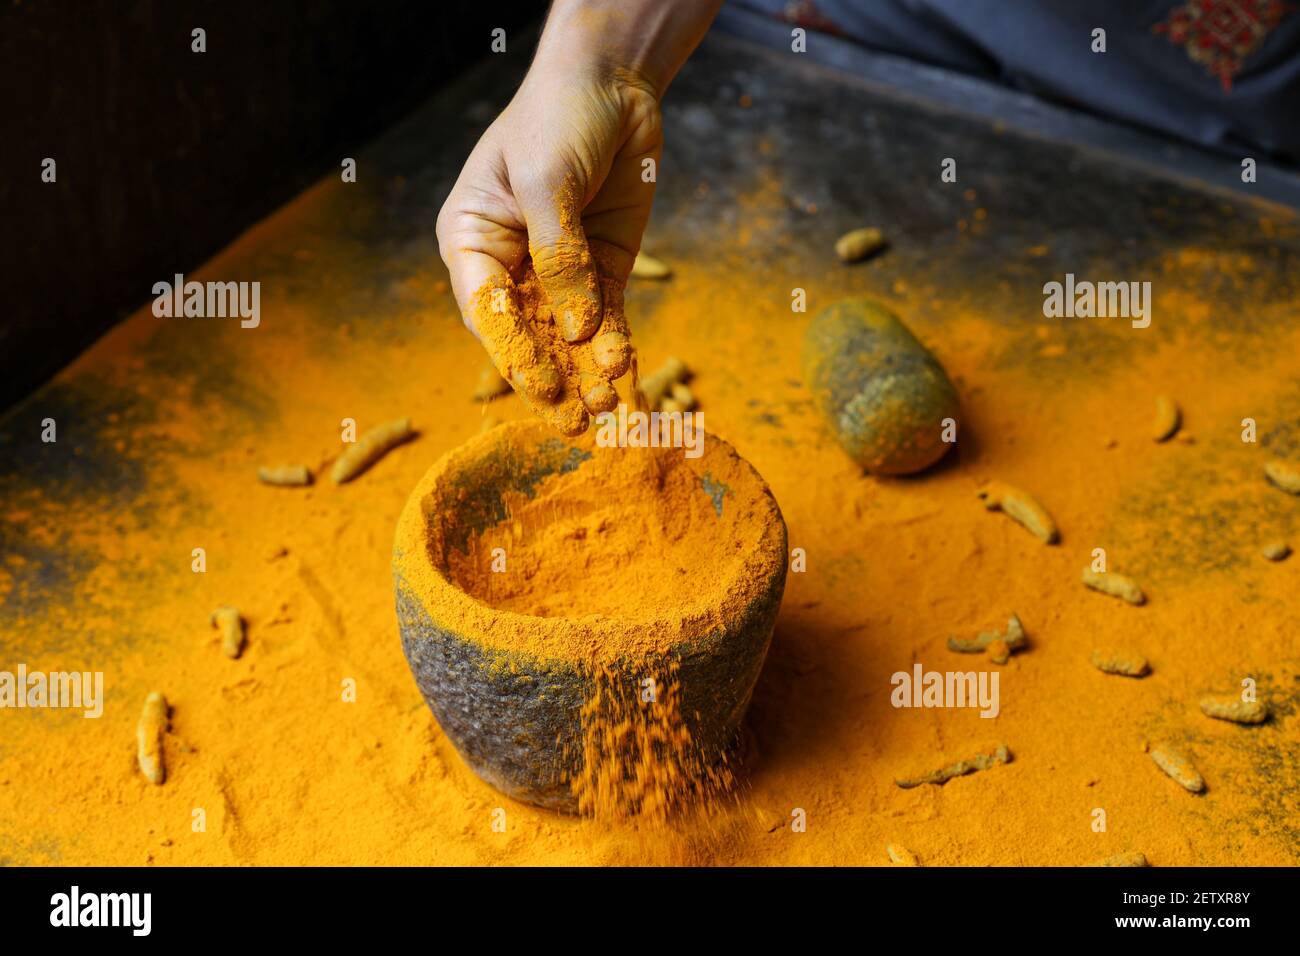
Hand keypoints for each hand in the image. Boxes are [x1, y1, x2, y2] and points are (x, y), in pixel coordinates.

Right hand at [436, 0, 719, 435]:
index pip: (488, 310)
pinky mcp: (603, 269)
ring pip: (569, 336)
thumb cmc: (557, 119)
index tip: (542, 384)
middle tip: (573, 424)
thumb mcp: (547, 182)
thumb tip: (575, 330)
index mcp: (473, 241)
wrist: (613, 84)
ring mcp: (559, 271)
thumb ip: (559, 255)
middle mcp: (512, 265)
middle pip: (528, 335)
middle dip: (551, 379)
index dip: (513, 352)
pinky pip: (607, 318)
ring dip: (585, 374)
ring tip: (605, 411)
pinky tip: (624, 374)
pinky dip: (615, 346)